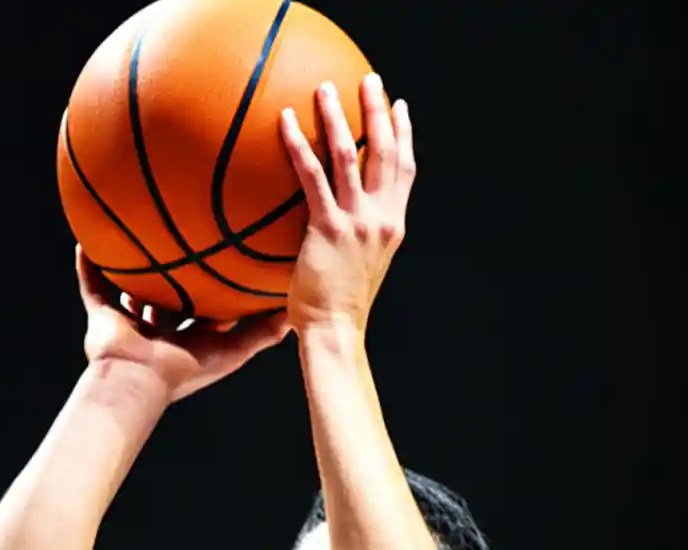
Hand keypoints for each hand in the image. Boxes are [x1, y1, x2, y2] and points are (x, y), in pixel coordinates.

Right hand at [75, 246, 289, 401]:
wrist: (139, 381)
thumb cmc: (185, 370)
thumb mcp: (232, 350)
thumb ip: (263, 334)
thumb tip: (296, 314)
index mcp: (186, 335)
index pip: (202, 307)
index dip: (213, 287)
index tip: (225, 260)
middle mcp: (156, 327)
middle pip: (166, 294)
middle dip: (173, 273)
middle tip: (183, 239)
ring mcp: (127, 321)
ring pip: (129, 287)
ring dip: (129, 266)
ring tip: (134, 232)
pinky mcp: (102, 315)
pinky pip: (92, 284)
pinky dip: (87, 266)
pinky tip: (86, 239)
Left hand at [279, 73, 415, 333]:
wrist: (335, 331)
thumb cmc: (335, 309)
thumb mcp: (354, 268)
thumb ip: (348, 241)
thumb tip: (325, 227)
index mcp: (393, 225)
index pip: (404, 171)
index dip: (404, 136)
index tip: (399, 108)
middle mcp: (383, 218)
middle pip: (387, 152)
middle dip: (380, 112)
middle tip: (370, 80)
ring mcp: (358, 222)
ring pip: (351, 156)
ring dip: (338, 117)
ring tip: (324, 88)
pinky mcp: (329, 229)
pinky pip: (312, 178)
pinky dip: (298, 147)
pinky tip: (282, 123)